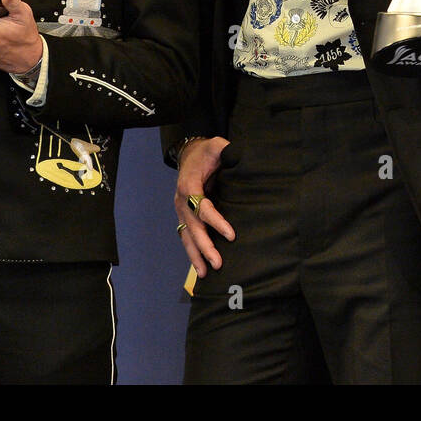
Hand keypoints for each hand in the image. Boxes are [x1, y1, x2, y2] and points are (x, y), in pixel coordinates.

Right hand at [175, 137, 235, 277]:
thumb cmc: (206, 152)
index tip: (231, 235)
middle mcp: (182, 201)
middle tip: (218, 263)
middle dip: (204, 246)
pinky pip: (187, 237)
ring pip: (186, 236)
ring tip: (205, 274)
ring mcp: (181, 211)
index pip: (202, 207)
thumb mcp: (217, 146)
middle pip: (192, 227)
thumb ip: (227, 150)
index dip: (216, 221)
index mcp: (189, 185)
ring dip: (195, 255)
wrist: (190, 155)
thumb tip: (239, 157)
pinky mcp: (185, 217)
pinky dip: (192, 252)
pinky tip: (200, 267)